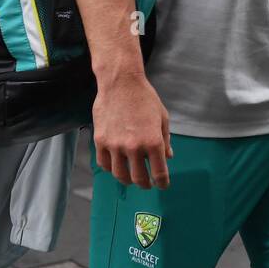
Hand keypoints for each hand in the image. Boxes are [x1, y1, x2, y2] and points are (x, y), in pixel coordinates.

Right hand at [91, 70, 172, 189]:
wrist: (121, 83)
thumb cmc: (145, 98)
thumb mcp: (162, 118)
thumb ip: (165, 140)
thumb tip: (168, 157)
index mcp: (153, 142)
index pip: (159, 173)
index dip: (162, 183)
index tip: (162, 185)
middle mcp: (134, 147)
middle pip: (139, 179)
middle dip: (146, 185)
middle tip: (147, 184)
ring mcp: (115, 145)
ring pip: (120, 175)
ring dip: (128, 180)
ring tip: (131, 178)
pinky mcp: (101, 141)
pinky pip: (104, 164)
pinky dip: (111, 169)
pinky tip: (116, 166)